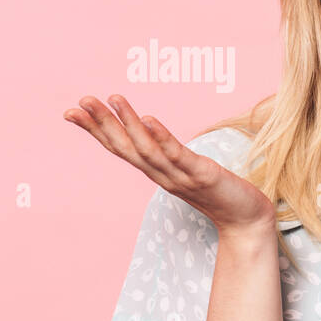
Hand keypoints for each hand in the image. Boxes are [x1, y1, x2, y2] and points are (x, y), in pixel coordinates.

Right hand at [64, 94, 276, 235]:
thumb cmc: (221, 193)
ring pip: (147, 150)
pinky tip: (150, 119)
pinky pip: (178, 156)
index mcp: (158, 172)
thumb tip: (153, 131)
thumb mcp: (188, 170)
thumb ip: (169, 155)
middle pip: (126, 148)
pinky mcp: (203, 176)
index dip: (96, 130)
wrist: (248, 221)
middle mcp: (163, 176)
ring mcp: (181, 177)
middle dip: (102, 124)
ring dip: (129, 124)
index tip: (71, 112)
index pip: (121, 148)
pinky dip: (162, 138)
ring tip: (114, 98)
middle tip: (81, 101)